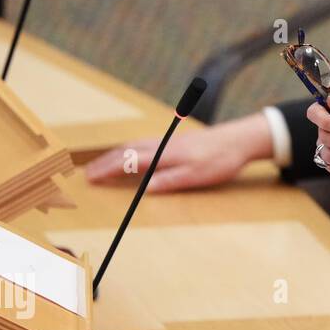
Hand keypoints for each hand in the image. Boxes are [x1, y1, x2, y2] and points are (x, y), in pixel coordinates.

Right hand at [84, 112, 272, 191]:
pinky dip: (130, 149)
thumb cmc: (221, 160)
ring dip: (116, 154)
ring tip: (103, 163)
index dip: (108, 170)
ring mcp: (169, 141)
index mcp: (164, 155)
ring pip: (135, 145)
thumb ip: (170, 181)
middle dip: (105, 161)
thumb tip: (145, 190)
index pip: (128, 162)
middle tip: (88, 172)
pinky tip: (133, 154)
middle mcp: (162, 145)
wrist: (241, 139)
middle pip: (126, 151)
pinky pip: (145, 143)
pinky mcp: (176, 141)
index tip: (90, 178)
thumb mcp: (197, 176)